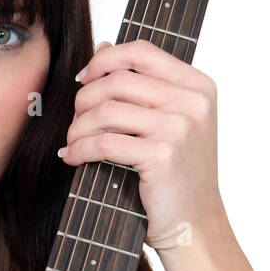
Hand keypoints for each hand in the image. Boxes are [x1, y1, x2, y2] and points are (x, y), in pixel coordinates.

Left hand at [62, 38, 227, 249]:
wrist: (195, 223)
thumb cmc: (177, 174)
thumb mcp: (170, 121)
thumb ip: (142, 84)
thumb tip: (102, 46)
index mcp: (197, 86)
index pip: (141, 51)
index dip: (103, 60)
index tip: (82, 78)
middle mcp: (192, 102)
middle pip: (117, 81)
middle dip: (84, 100)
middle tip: (75, 121)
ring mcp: (179, 128)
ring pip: (105, 111)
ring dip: (77, 128)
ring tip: (72, 142)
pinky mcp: (162, 156)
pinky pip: (104, 142)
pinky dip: (80, 149)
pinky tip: (73, 157)